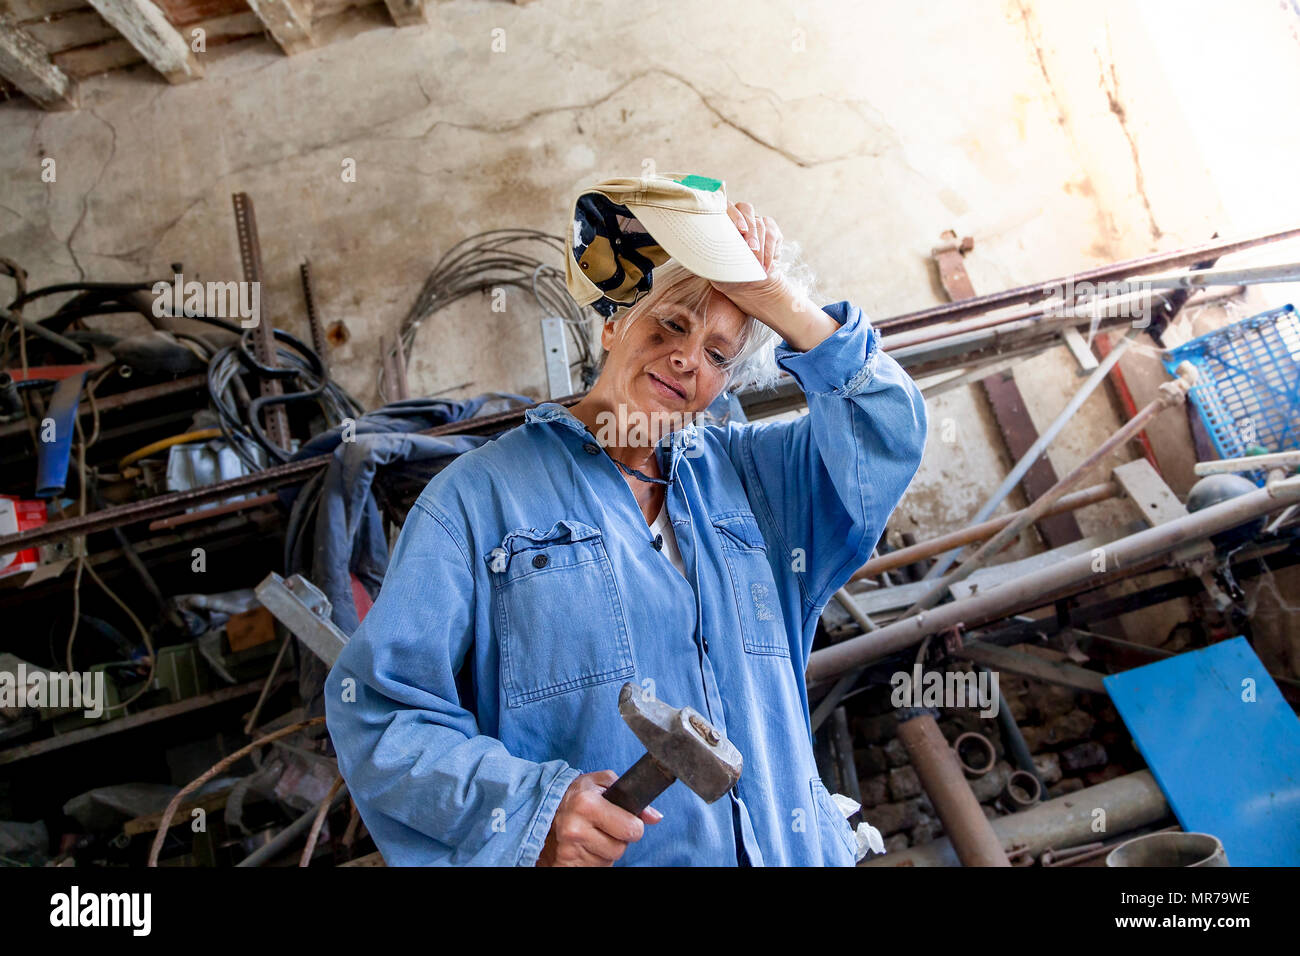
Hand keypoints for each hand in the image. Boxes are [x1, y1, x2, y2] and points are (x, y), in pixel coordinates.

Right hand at [535, 770, 662, 865]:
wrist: (543, 811)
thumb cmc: (576, 796)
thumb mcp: (600, 783)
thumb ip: (629, 794)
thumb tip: (655, 817)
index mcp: (586, 804)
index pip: (631, 829)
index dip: (632, 825)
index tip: (623, 819)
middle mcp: (575, 829)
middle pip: (621, 848)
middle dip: (618, 838)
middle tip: (604, 826)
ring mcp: (569, 850)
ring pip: (609, 860)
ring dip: (605, 849)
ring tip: (593, 834)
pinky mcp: (566, 865)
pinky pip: (594, 868)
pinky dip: (594, 859)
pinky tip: (586, 846)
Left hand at [708, 201, 798, 320]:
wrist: (747, 286)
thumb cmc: (726, 275)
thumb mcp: (716, 268)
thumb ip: (713, 255)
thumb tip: (711, 249)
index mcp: (720, 221)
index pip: (725, 206)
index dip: (733, 214)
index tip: (740, 230)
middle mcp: (738, 216)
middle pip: (746, 210)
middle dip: (750, 230)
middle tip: (751, 249)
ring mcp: (756, 221)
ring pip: (760, 224)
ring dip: (760, 246)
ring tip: (758, 265)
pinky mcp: (771, 230)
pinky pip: (772, 234)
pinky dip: (769, 251)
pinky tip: (766, 266)